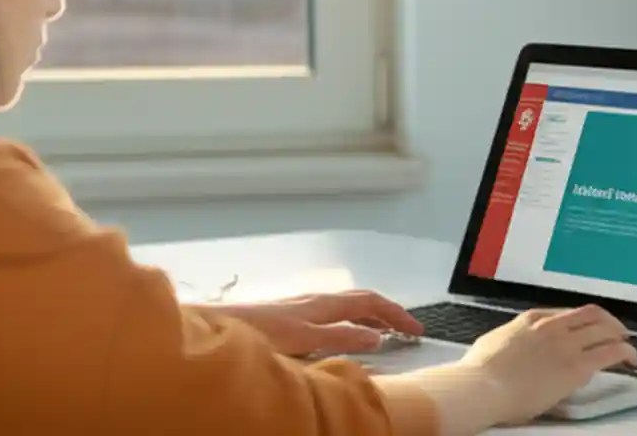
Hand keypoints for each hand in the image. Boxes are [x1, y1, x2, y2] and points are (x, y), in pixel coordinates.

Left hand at [200, 289, 422, 356]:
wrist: (219, 325)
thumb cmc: (259, 332)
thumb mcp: (306, 338)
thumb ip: (341, 337)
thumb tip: (376, 336)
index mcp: (323, 303)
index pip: (370, 302)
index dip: (396, 314)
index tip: (417, 330)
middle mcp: (316, 299)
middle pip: (361, 300)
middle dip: (388, 312)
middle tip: (410, 329)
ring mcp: (303, 304)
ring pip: (347, 305)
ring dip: (371, 315)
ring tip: (386, 331)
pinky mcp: (291, 314)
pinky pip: (334, 312)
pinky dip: (352, 319)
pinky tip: (346, 333)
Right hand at [459, 305, 636, 425]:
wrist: (483, 386)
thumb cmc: (480, 372)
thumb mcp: (496, 344)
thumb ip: (513, 342)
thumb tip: (514, 350)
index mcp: (531, 319)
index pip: (567, 314)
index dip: (583, 322)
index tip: (589, 330)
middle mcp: (552, 326)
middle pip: (592, 314)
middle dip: (609, 323)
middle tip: (618, 333)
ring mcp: (567, 343)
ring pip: (606, 329)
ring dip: (621, 336)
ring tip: (628, 348)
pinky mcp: (578, 365)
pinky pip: (611, 352)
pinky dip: (626, 352)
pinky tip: (631, 359)